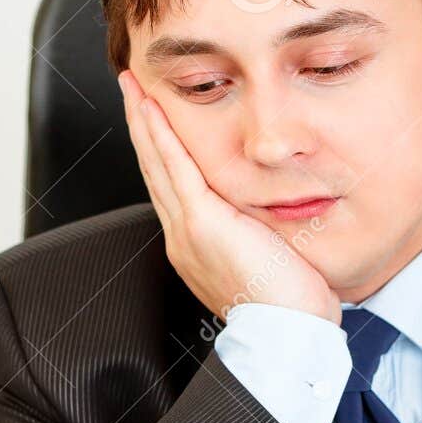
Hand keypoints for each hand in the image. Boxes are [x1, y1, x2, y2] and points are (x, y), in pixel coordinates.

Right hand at [117, 70, 340, 325]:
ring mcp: (188, 230)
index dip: (161, 152)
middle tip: (131, 89)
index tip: (155, 123)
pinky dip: (159, 134)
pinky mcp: (202, 223)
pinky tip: (149, 106)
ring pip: (158, 163)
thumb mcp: (272, 261)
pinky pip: (174, 167)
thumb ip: (260, 233)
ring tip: (133, 86)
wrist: (286, 336)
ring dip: (143, 121)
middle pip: (156, 170)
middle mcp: (184, 238)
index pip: (174, 188)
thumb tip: (272, 216)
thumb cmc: (290, 310)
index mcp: (198, 248)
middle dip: (142, 127)